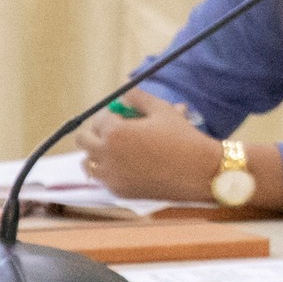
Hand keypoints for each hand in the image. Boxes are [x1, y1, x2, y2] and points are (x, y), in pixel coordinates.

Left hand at [75, 91, 219, 199]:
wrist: (199, 172)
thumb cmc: (182, 138)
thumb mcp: (162, 110)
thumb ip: (138, 97)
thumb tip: (124, 91)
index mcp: (115, 132)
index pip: (98, 119)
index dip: (111, 115)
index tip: (123, 116)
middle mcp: (107, 154)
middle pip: (83, 140)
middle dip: (97, 133)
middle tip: (116, 132)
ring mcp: (111, 176)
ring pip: (87, 162)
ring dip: (98, 154)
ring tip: (118, 150)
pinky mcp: (119, 191)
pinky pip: (103, 179)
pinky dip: (109, 171)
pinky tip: (128, 166)